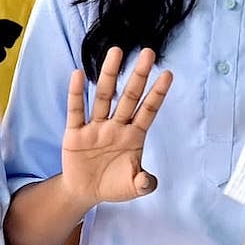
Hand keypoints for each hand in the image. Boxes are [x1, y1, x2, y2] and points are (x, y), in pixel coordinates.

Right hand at [61, 46, 172, 208]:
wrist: (85, 192)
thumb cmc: (113, 185)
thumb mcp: (132, 188)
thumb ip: (143, 183)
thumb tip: (147, 181)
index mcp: (133, 136)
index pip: (148, 111)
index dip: (158, 93)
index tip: (168, 74)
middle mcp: (116, 126)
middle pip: (129, 97)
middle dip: (139, 75)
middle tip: (149, 53)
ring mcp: (95, 127)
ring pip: (103, 96)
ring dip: (109, 74)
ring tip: (116, 51)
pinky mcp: (75, 133)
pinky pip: (76, 110)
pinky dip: (76, 93)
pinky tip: (78, 75)